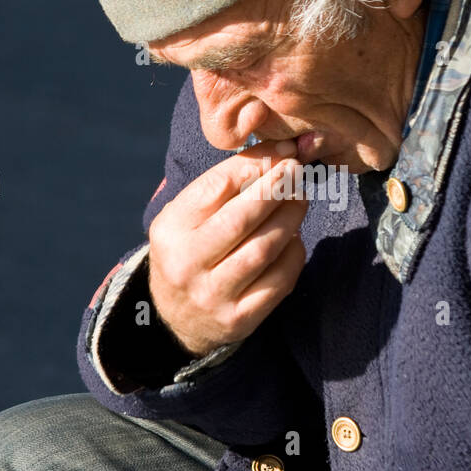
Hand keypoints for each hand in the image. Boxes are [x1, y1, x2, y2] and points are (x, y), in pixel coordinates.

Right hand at [147, 140, 307, 357]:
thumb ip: (228, 185)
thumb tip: (281, 152)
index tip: (283, 151)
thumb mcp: (191, 216)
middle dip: (275, 189)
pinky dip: (293, 254)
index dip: (254, 165)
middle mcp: (186, 263)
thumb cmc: (192, 250)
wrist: (174, 318)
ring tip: (299, 199)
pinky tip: (293, 239)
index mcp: (170, 229)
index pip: (215, 187)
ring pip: (263, 250)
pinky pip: (279, 281)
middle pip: (241, 219)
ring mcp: (213, 295)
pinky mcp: (239, 319)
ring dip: (290, 218)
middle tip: (296, 171)